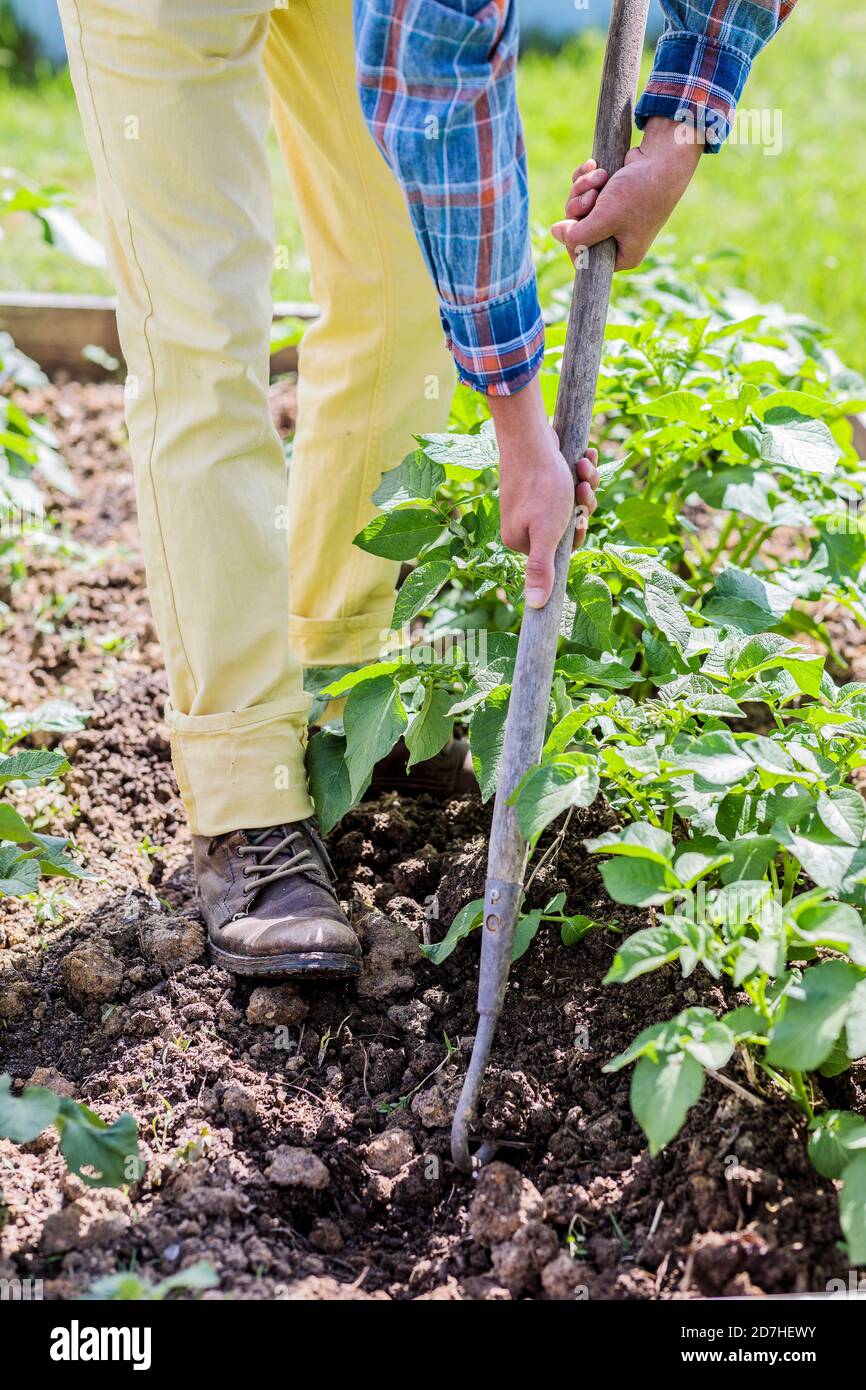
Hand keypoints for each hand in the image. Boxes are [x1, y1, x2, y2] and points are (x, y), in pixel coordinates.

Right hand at [489, 378, 599, 608]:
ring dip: (585, 484)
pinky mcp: (540, 480)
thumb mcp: (548, 534)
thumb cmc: (542, 485)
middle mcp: (524, 523)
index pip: (562, 550)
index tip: (578, 518)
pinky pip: (568, 483)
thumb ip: (542, 570)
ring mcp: (532, 501)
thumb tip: (535, 606)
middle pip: (568, 525)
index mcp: (521, 541)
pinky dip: (579, 470)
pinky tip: (584, 455)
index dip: (577, 533)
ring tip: (582, 465)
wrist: (531, 435)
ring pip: (571, 502)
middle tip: (580, 488)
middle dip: (583, 506)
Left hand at [551, 116, 701, 270]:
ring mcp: (615, 215)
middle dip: (578, 208)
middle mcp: (618, 238)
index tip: (572, 225)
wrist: (662, 157)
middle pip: (578, 230)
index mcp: (622, 255)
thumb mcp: (605, 219)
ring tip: (598, 176)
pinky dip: (586, 177)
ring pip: (580, 207)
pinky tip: (592, 165)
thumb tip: (555, 233)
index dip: (572, 241)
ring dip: (583, 188)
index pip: (584, 259)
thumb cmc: (639, 192)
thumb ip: (578, 235)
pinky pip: (585, 190)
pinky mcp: (611, 194)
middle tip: (591, 197)